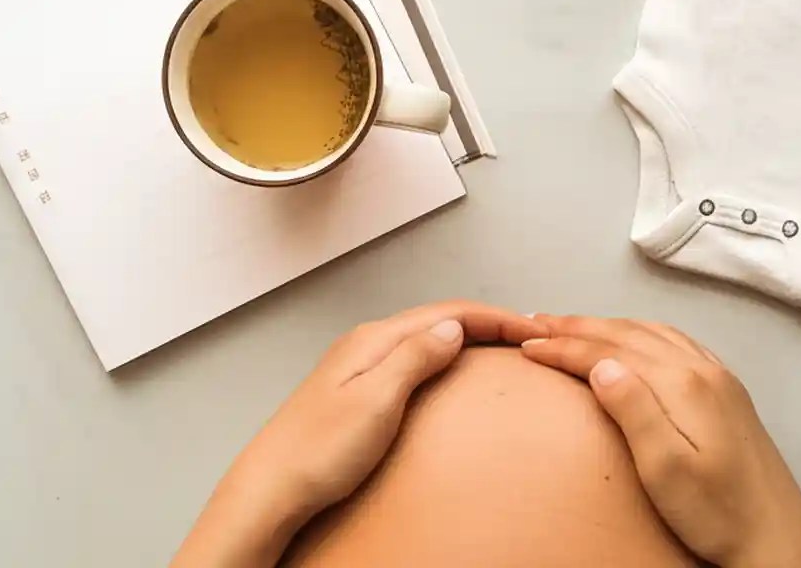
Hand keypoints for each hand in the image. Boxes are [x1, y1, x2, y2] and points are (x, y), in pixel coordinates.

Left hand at [170, 301, 545, 567]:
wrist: (270, 489)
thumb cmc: (315, 452)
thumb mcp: (375, 401)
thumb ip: (415, 358)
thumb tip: (452, 327)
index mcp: (374, 341)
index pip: (447, 313)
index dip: (494, 317)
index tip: (530, 327)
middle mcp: (366, 345)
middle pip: (438, 319)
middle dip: (485, 321)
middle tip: (525, 333)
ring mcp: (360, 367)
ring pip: (425, 337)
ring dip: (465, 336)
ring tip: (498, 346)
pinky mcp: (357, 392)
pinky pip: (412, 359)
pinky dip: (443, 356)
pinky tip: (450, 372)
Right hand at [522, 316, 800, 567]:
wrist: (779, 539)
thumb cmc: (719, 514)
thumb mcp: (667, 469)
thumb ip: (634, 410)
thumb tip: (601, 364)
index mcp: (682, 385)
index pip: (608, 351)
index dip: (564, 346)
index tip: (527, 345)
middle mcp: (702, 370)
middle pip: (627, 334)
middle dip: (577, 326)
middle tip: (536, 322)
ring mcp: (719, 379)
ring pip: (652, 334)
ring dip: (607, 326)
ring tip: (571, 326)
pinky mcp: (728, 393)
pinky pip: (675, 343)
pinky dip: (640, 333)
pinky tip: (634, 340)